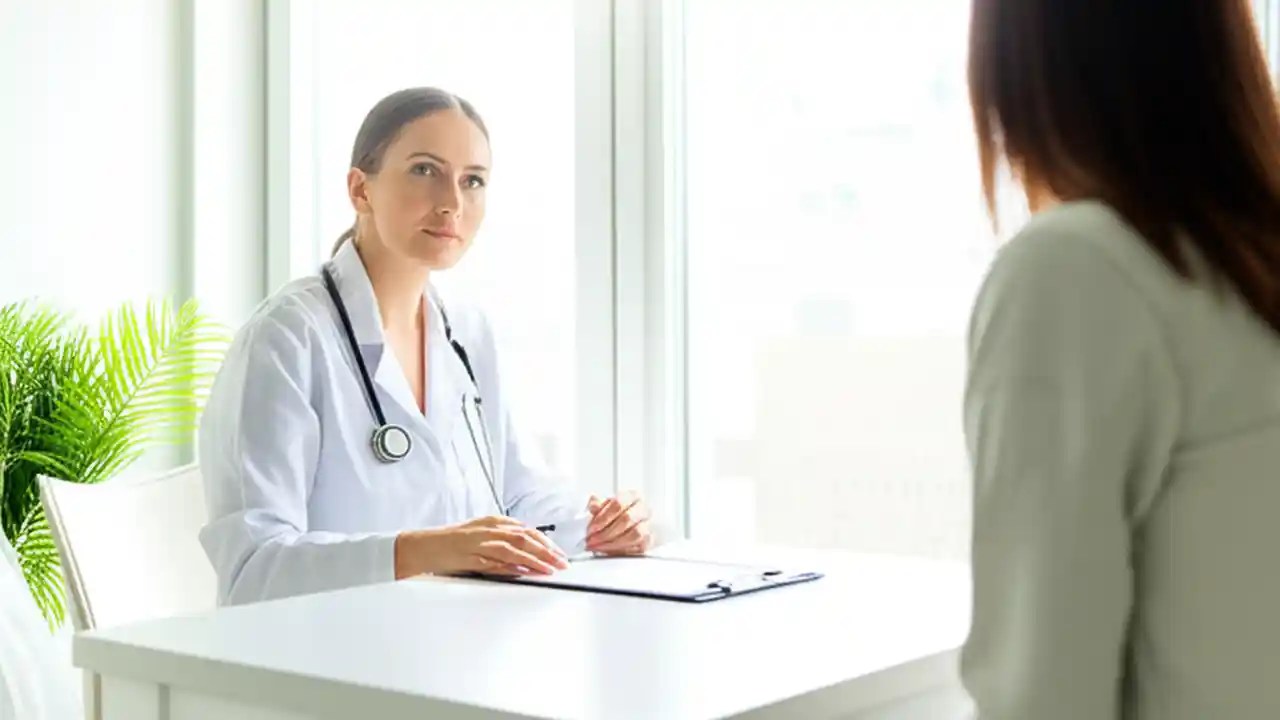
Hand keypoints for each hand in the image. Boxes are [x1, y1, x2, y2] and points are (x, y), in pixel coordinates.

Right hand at [395, 516, 569, 578]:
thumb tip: (525, 559)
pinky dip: (512, 565)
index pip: (527, 530)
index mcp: (494, 521)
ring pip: (515, 547)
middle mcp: (489, 528)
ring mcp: (481, 540)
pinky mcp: (471, 554)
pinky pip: (495, 559)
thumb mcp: (481, 539)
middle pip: (525, 537)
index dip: (546, 542)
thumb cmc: (451, 544)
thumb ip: (502, 546)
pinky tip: (524, 571)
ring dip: (535, 558)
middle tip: (562, 562)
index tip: (560, 553)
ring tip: (550, 568)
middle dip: (547, 550)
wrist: (423, 546)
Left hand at [585, 491, 652, 554]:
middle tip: (593, 540)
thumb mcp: (602, 507)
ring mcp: (648, 524)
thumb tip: (594, 506)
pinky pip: (638, 547)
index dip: (604, 517)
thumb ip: (596, 505)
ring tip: (600, 547)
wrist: (624, 529)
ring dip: (614, 543)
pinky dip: (622, 550)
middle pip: (627, 519)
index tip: (593, 527)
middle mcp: (643, 509)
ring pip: (634, 534)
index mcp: (632, 496)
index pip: (619, 503)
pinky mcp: (650, 540)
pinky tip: (610, 551)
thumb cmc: (613, 516)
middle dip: (606, 532)